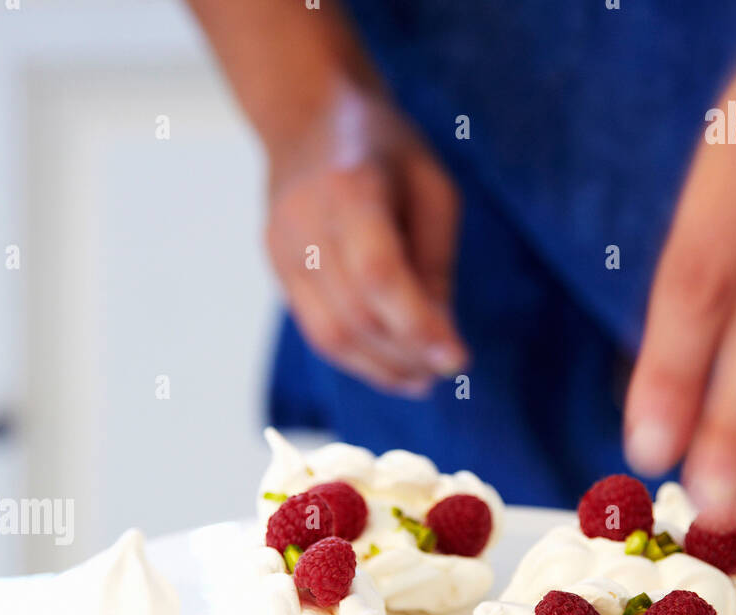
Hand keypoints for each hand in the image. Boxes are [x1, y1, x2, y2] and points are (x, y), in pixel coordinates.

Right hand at [266, 86, 466, 395]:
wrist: (306, 116)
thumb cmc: (384, 148)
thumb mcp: (432, 189)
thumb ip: (436, 264)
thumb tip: (441, 341)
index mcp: (350, 188)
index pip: (378, 275)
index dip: (418, 326)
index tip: (457, 360)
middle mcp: (305, 224)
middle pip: (355, 315)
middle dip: (406, 355)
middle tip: (445, 369)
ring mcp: (283, 251)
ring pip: (331, 337)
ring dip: (382, 369)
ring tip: (422, 378)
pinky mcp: (278, 272)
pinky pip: (318, 333)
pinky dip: (359, 359)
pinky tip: (391, 365)